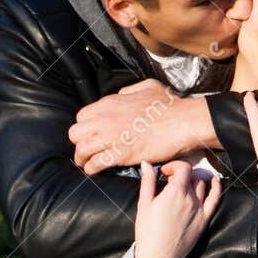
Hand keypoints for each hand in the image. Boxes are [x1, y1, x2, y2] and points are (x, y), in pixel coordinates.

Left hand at [69, 82, 212, 173]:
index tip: (90, 134)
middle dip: (79, 142)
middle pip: (76, 133)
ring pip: (82, 150)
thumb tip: (120, 96)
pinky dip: (91, 169)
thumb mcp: (146, 87)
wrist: (182, 122)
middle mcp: (106, 119)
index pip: (82, 116)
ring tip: (85, 164)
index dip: (84, 127)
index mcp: (110, 103)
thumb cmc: (169, 105)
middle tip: (86, 150)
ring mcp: (111, 138)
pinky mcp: (120, 155)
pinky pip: (95, 164)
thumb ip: (128, 91)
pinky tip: (93, 171)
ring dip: (82, 159)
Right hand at [133, 161, 221, 257]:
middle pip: (191, 176)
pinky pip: (215, 199)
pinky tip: (213, 181)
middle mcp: (190, 198)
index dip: (173, 166)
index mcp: (175, 192)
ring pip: (202, 185)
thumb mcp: (144, 204)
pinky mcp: (204, 220)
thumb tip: (146, 164)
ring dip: (193, 180)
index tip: (164, 173)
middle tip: (169, 182)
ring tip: (183, 185)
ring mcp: (199, 209)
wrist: (158, 257)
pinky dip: (216, 187)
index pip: (183, 168)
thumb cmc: (147, 232)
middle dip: (180, 174)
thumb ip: (147, 182)